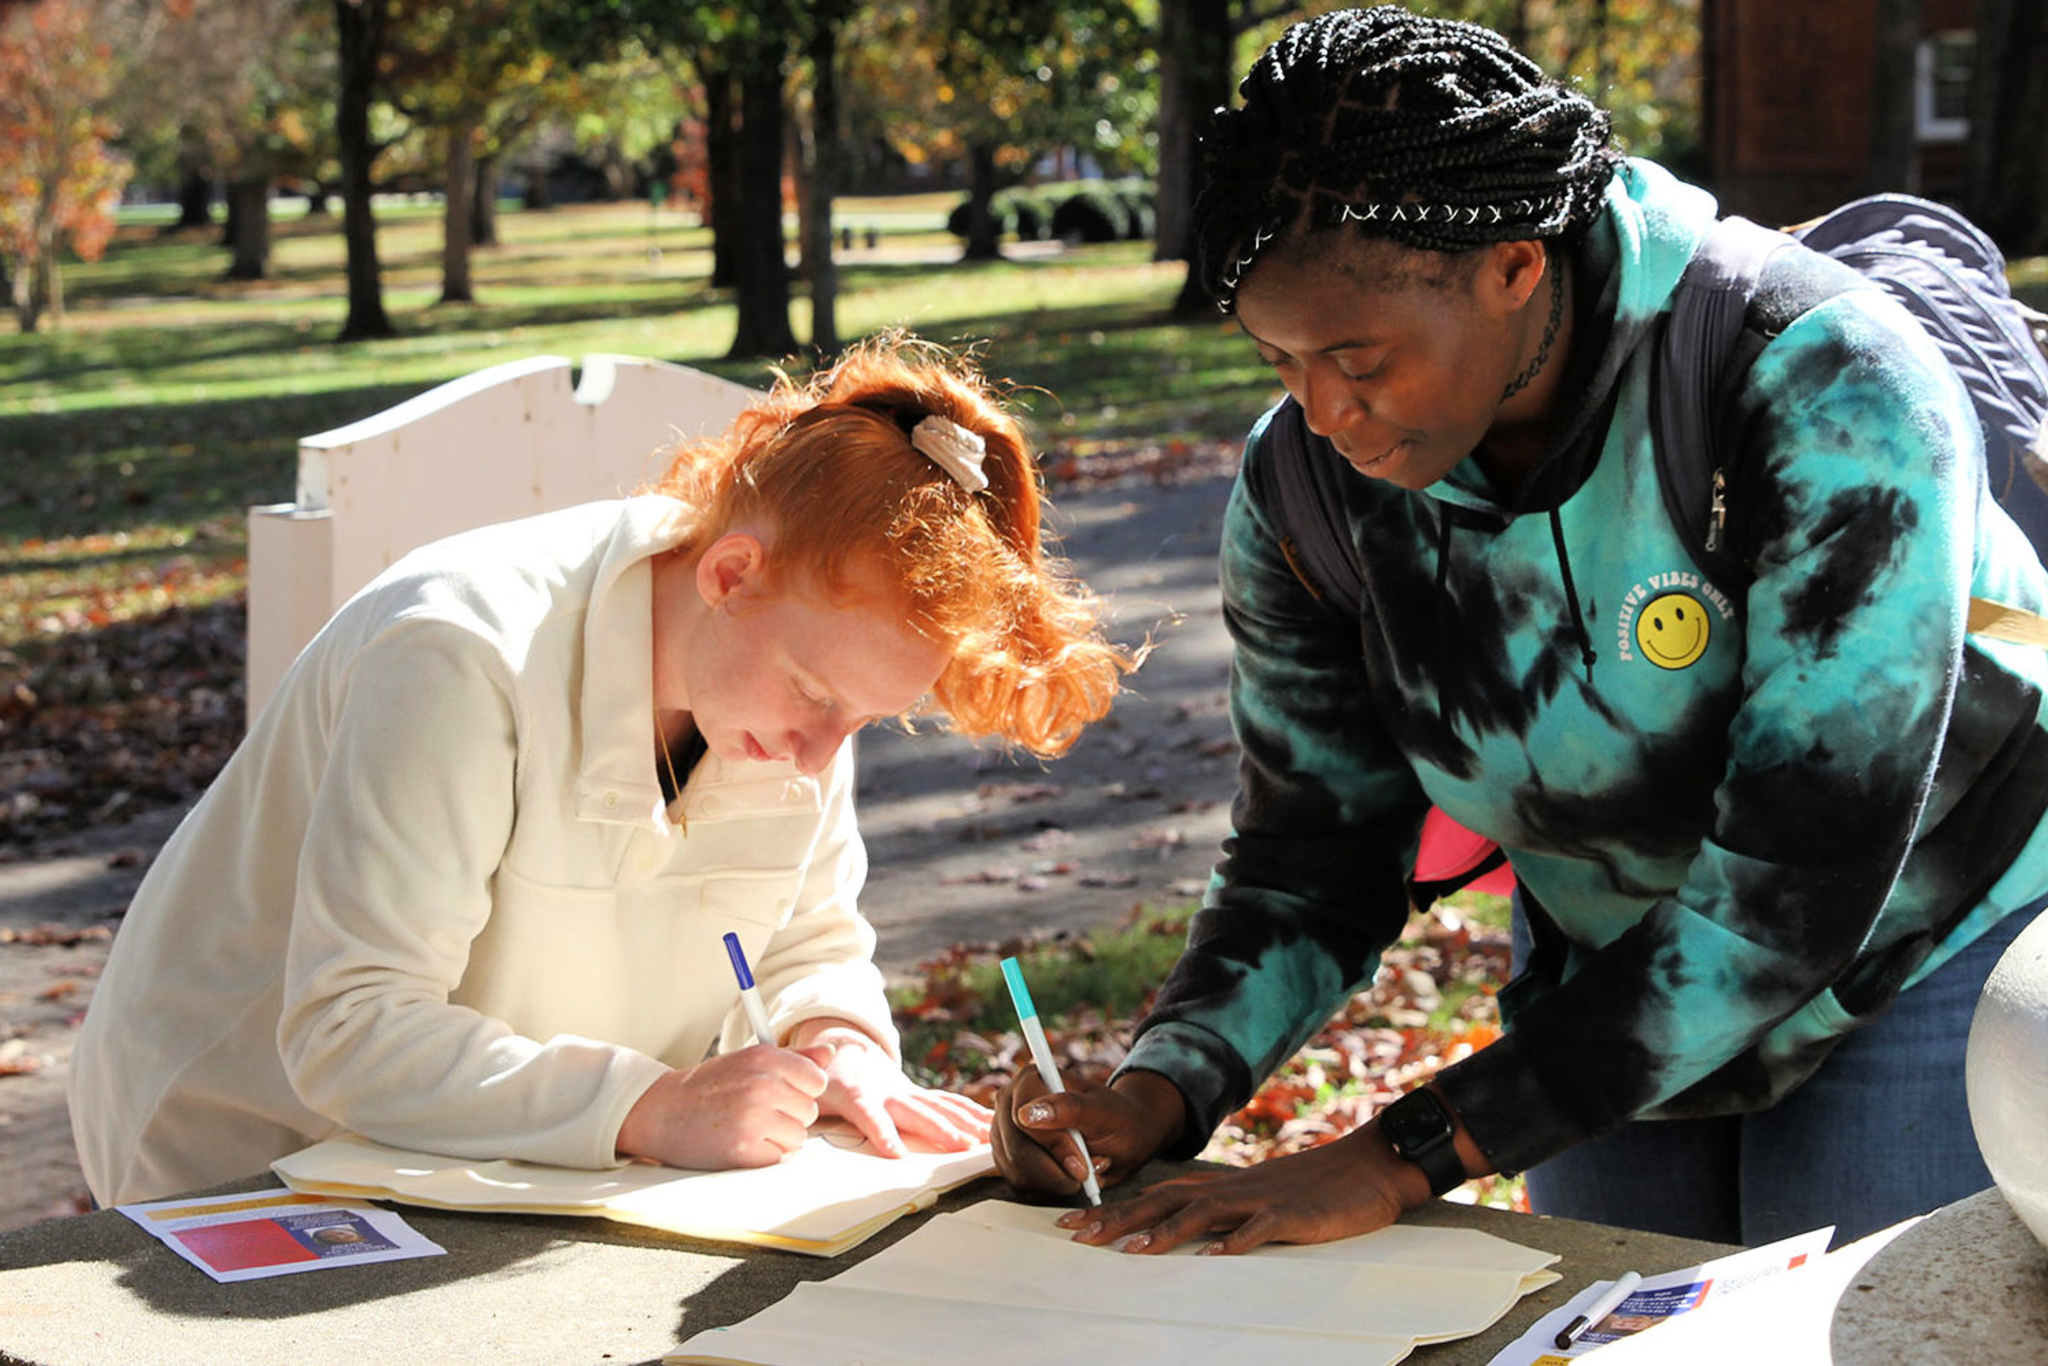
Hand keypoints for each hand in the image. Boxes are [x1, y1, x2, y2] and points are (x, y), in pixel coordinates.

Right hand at [615, 1042, 834, 1169]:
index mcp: (765, 1057)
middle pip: (810, 1111)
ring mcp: (753, 1117)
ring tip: (746, 1128)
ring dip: (777, 1139)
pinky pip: (779, 1158)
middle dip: (788, 1116)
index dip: (801, 1091)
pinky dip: (763, 1156)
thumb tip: (831, 1052)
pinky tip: (739, 1144)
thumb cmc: (709, 1087)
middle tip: (753, 1112)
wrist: (660, 1112)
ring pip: (798, 1138)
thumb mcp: (749, 1061)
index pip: (817, 1080)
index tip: (778, 1094)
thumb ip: (795, 1058)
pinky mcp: (744, 1149)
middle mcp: (762, 1084)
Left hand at [793, 1020, 992, 1157]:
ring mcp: (907, 1092)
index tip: (896, 1155)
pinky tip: (989, 1124)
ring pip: (939, 1106)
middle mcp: (888, 1092)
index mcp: (858, 1094)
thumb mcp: (806, 1089)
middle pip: (916, 1112)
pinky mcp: (918, 1095)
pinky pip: (947, 1103)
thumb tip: (791, 1122)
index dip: (883, 1133)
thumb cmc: (824, 1077)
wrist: (847, 1049)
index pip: (870, 1115)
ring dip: (963, 1122)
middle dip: (940, 1130)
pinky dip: (970, 1112)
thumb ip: (801, 1103)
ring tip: (985, 1137)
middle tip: (960, 1148)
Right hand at [993, 1067, 1187, 1197]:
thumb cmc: (1117, 1120)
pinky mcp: (1007, 1156)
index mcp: (1031, 1079)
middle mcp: (1011, 1102)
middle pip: (1016, 1150)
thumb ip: (1070, 1108)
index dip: (1053, 1146)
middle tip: (1087, 1173)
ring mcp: (1005, 1130)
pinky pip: (1018, 1183)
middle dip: (1056, 1171)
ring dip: (1054, 1180)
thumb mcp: (1104, 1113)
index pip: (1023, 1119)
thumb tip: (1028, 1114)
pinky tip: (1067, 1174)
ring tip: (1082, 1168)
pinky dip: (1047, 1187)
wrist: (1122, 1140)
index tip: (1082, 1164)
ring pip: (1016, 1171)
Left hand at [1054, 1120, 1431, 1254]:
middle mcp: (1231, 1190)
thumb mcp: (1258, 1198)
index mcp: (1221, 1187)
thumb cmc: (1311, 1189)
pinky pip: (1260, 1230)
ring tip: (1132, 1251)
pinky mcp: (1291, 1216)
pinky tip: (1216, 1257)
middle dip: (1118, 1219)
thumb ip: (1221, 1212)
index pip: (1155, 1195)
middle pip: (1164, 1201)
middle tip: (1076, 1235)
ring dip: (1166, 1232)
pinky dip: (1237, 1242)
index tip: (1072, 1222)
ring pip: (1203, 1214)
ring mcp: (1260, 1201)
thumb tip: (1183, 1234)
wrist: (1365, 1168)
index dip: (1112, 1208)